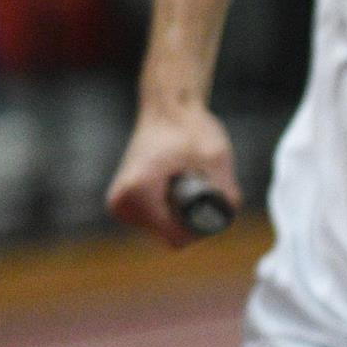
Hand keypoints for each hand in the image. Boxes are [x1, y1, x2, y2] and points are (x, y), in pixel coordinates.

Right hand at [106, 100, 241, 246]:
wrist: (167, 109)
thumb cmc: (191, 129)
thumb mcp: (216, 158)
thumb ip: (227, 191)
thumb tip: (227, 217)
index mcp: (137, 193)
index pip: (176, 237)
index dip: (202, 226)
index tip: (210, 197)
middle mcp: (121, 203)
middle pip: (170, 235)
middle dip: (191, 219)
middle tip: (198, 181)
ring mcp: (119, 205)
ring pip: (162, 231)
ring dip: (181, 215)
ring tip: (184, 179)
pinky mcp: (122, 204)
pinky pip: (155, 222)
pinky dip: (171, 210)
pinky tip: (174, 185)